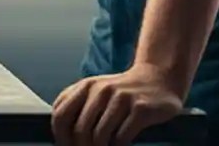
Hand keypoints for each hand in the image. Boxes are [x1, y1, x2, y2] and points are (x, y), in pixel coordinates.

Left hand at [51, 63, 184, 145]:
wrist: (158, 80)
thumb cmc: (122, 93)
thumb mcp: (95, 92)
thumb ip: (76, 106)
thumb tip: (62, 137)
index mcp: (86, 86)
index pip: (60, 115)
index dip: (61, 138)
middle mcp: (102, 90)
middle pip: (80, 130)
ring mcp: (122, 98)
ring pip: (100, 136)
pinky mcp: (141, 109)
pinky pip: (121, 138)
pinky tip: (121, 144)